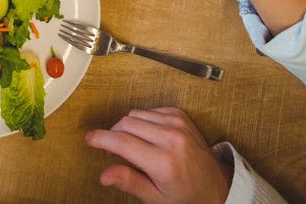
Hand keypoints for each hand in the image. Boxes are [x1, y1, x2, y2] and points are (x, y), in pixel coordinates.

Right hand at [85, 106, 231, 202]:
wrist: (215, 186)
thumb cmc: (186, 196)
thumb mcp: (156, 198)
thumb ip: (129, 182)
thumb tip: (105, 175)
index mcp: (163, 162)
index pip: (123, 143)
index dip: (102, 139)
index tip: (90, 138)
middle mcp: (171, 138)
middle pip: (126, 124)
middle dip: (113, 135)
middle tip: (112, 151)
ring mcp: (177, 123)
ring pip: (136, 114)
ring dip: (127, 127)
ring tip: (131, 145)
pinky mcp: (180, 115)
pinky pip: (150, 110)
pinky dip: (142, 121)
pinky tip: (147, 136)